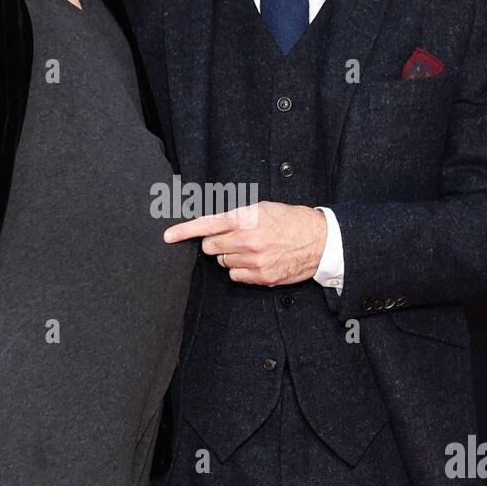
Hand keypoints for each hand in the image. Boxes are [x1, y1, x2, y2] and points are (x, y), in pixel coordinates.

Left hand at [162, 201, 327, 286]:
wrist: (319, 241)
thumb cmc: (290, 221)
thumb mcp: (262, 209)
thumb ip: (236, 217)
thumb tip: (213, 227)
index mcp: (246, 218)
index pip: (208, 224)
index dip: (184, 231)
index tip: (167, 237)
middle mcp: (247, 240)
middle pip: (211, 247)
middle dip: (217, 243)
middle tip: (235, 238)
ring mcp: (253, 260)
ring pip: (223, 262)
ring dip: (231, 256)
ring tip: (253, 248)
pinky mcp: (261, 277)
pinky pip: (235, 276)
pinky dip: (241, 270)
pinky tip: (258, 262)